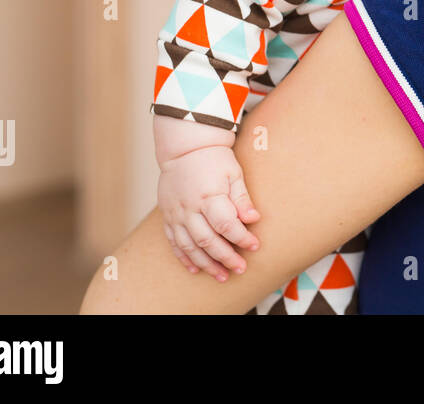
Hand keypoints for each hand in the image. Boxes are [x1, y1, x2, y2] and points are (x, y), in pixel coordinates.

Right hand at [158, 145, 260, 280]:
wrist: (185, 147)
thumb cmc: (214, 158)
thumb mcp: (234, 173)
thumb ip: (242, 198)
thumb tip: (254, 219)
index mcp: (209, 196)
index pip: (226, 225)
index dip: (241, 238)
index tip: (255, 246)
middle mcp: (189, 208)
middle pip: (208, 240)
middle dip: (225, 257)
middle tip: (240, 269)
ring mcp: (176, 214)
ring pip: (189, 246)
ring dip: (206, 264)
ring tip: (221, 276)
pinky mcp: (168, 216)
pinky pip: (174, 242)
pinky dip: (184, 257)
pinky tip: (195, 268)